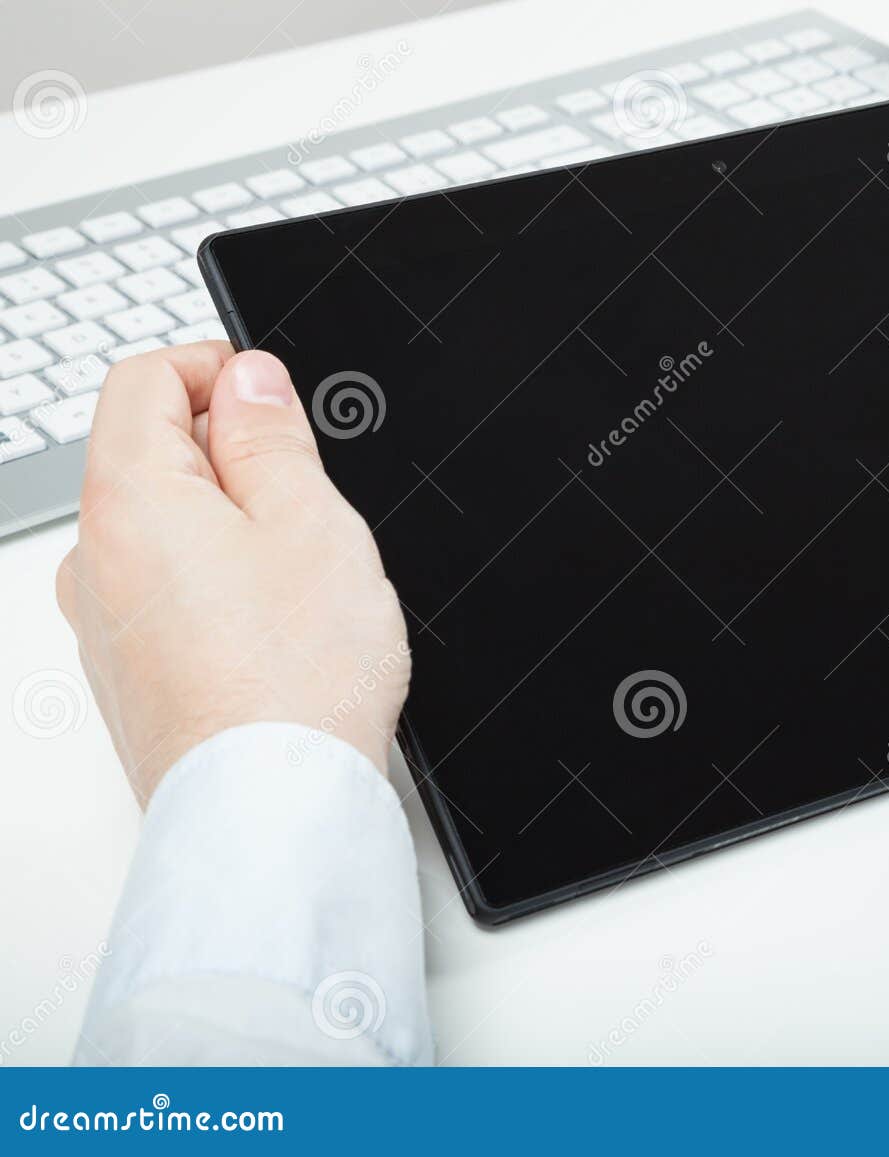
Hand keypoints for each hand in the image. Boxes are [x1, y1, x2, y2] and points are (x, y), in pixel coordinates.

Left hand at [56, 344, 409, 802]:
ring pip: (164, 529)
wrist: (275, 807)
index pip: (143, 378)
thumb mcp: (311, 521)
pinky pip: (168, 594)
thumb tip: (248, 380)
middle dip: (233, 456)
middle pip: (150, 455)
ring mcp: (103, 622)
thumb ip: (271, 435)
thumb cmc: (296, 678)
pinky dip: (219, 585)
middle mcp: (92, 558)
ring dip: (230, 526)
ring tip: (302, 577)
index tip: (275, 398)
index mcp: (128, 499)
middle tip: (312, 500)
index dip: (216, 368)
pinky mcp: (128, 674)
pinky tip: (279, 628)